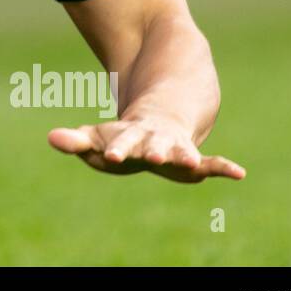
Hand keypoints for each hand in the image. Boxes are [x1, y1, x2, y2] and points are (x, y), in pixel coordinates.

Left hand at [48, 113, 245, 183]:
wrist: (161, 118)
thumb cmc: (123, 137)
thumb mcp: (98, 139)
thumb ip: (76, 141)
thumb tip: (51, 138)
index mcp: (128, 138)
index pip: (119, 144)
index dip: (116, 149)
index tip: (110, 154)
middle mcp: (153, 141)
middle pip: (148, 146)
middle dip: (147, 151)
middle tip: (150, 156)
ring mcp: (174, 147)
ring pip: (179, 151)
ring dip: (183, 157)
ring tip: (191, 163)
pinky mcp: (192, 155)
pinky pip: (211, 163)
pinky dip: (224, 167)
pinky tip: (239, 173)